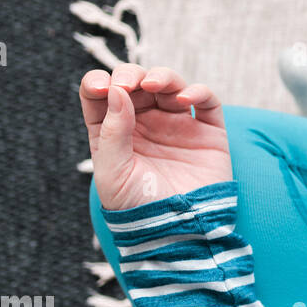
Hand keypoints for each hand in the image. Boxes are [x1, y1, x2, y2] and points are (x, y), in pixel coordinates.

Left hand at [79, 64, 231, 210]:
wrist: (179, 231)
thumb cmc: (140, 207)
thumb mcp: (113, 173)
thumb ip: (112, 132)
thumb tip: (115, 90)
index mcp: (114, 132)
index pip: (101, 95)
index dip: (98, 82)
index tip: (101, 87)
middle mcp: (145, 123)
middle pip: (135, 83)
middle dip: (130, 75)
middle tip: (129, 84)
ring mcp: (178, 124)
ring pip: (170, 85)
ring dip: (161, 76)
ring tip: (154, 85)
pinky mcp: (208, 130)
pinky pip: (206, 101)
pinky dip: (198, 91)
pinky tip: (185, 99)